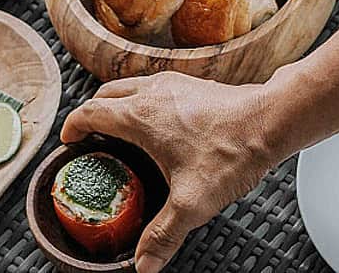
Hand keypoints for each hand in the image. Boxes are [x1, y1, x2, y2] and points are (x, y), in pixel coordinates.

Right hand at [61, 72, 283, 272]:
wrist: (270, 120)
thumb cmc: (231, 151)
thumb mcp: (191, 202)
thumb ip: (163, 234)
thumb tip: (144, 263)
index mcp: (139, 116)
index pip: (90, 112)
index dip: (73, 126)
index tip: (68, 140)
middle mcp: (151, 92)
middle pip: (106, 93)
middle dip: (92, 112)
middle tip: (89, 135)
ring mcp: (173, 84)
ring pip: (130, 85)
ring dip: (117, 102)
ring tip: (119, 128)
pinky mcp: (193, 83)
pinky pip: (154, 84)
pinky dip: (142, 98)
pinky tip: (158, 121)